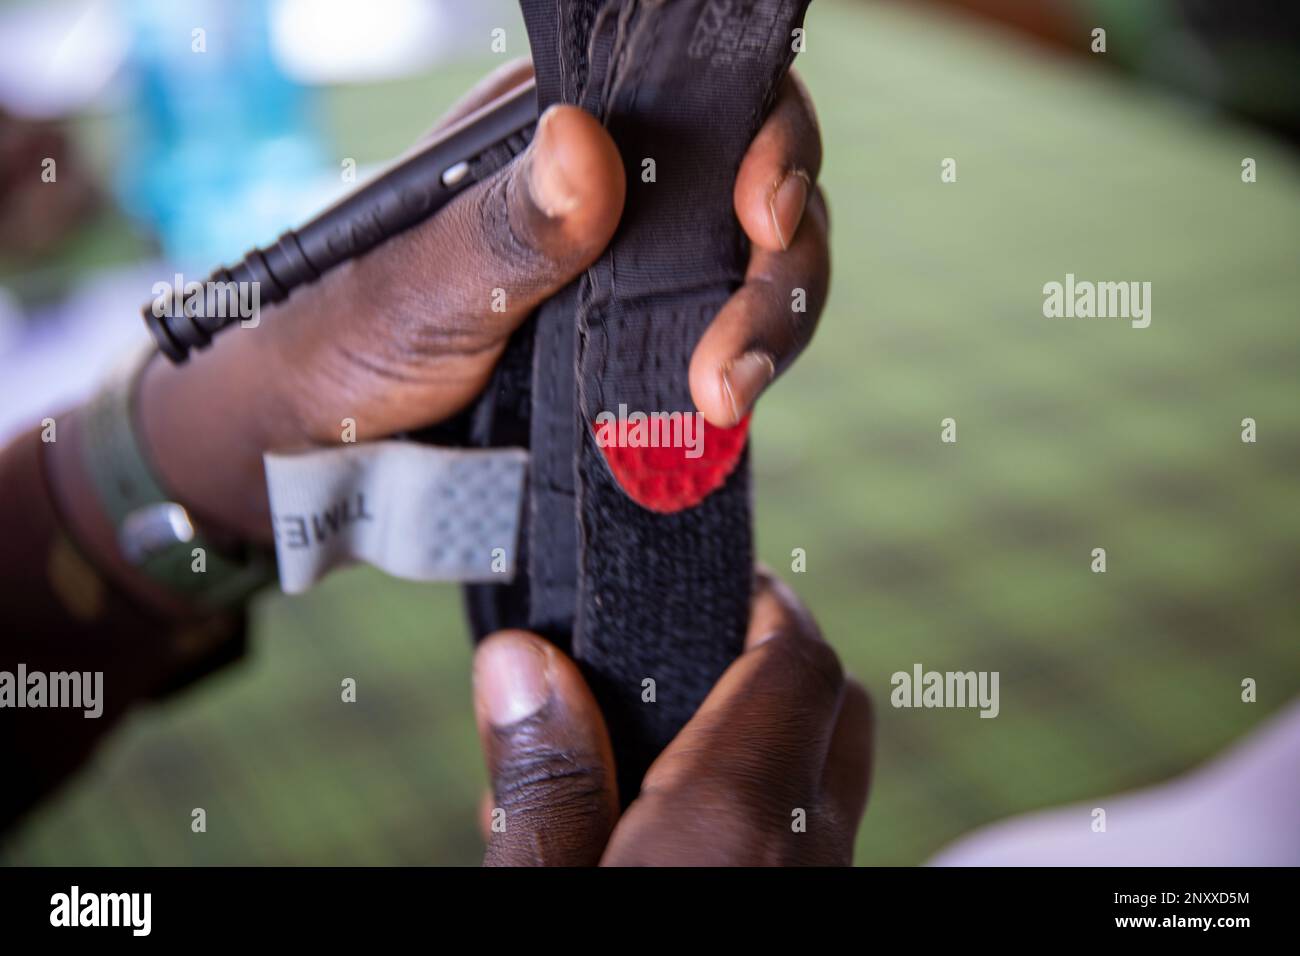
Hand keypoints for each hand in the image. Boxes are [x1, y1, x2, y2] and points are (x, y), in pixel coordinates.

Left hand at [136, 59, 828, 543]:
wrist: (321, 444)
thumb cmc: (346, 338)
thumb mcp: (420, 284)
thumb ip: (507, 227)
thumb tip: (587, 143)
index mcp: (561, 133)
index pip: (705, 98)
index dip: (766, 139)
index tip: (762, 210)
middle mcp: (620, 190)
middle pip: (760, 189)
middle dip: (780, 263)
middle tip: (735, 357)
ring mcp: (640, 271)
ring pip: (759, 270)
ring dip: (771, 328)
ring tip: (723, 401)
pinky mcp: (647, 345)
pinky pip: (729, 341)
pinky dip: (746, 371)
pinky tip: (721, 413)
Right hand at [472, 571, 871, 865]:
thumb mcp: (541, 885)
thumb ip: (542, 781)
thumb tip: (522, 660)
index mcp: (736, 824)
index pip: (797, 662)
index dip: (764, 601)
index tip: (717, 577)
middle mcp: (808, 855)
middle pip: (836, 711)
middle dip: (778, 662)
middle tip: (691, 653)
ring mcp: (823, 891)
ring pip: (830, 782)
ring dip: (770, 741)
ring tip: (659, 752)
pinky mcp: (814, 913)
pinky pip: (810, 843)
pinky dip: (764, 810)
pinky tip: (670, 833)